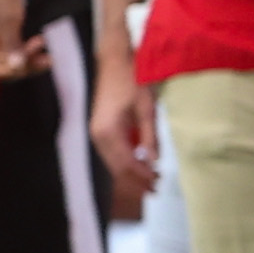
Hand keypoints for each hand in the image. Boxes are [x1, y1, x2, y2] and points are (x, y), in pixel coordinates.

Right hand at [0, 0, 48, 80]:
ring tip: (49, 59)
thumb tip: (17, 65)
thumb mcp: (7, 19)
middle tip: (44, 58)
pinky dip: (32, 57)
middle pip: (3, 70)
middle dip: (24, 67)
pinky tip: (46, 53)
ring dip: (31, 64)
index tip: (24, 66)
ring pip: (14, 65)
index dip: (6, 72)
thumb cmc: (0, 0)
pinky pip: (19, 57)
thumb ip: (10, 43)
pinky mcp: (7, 46)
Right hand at [89, 50, 156, 201]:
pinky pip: (112, 152)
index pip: (125, 164)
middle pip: (116, 167)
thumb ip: (149, 137)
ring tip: (150, 180)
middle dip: (135, 180)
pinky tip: (139, 165)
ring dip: (131, 173)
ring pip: (113, 162)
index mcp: (108, 132)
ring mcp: (96, 133)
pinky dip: (125, 161)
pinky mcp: (99, 129)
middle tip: (155, 189)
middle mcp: (97, 136)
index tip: (158, 184)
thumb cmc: (132, 81)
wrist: (114, 62)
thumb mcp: (146, 109)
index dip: (141, 176)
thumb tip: (154, 161)